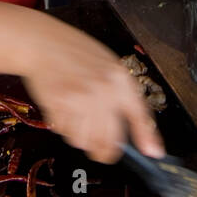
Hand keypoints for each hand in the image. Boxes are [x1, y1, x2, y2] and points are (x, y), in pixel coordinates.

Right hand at [18, 20, 164, 164]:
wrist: (43, 43)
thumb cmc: (76, 53)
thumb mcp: (108, 66)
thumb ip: (123, 94)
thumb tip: (133, 124)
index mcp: (119, 79)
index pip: (139, 115)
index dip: (147, 138)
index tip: (153, 153)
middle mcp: (102, 91)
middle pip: (108, 141)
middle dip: (104, 150)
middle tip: (101, 149)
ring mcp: (79, 100)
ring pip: (83, 141)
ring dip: (80, 136)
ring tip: (77, 117)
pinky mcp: (58, 105)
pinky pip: (64, 132)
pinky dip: (64, 127)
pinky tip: (64, 108)